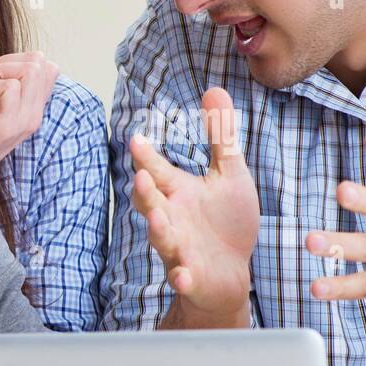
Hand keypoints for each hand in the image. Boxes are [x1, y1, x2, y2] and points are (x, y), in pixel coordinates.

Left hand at [0, 51, 58, 222]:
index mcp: (33, 109)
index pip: (48, 66)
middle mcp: (35, 115)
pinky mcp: (6, 127)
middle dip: (9, 64)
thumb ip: (4, 85)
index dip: (19, 62)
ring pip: (31, 70)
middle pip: (41, 63)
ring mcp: (24, 121)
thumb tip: (8, 60)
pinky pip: (9, 87)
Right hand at [129, 86, 258, 327]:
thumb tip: (214, 88)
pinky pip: (182, 278)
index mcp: (178, 192)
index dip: (146, 157)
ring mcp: (178, 249)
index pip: (157, 170)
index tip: (136, 139)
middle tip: (140, 176)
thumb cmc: (226, 222)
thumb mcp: (228, 175)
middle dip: (144, 191)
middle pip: (150, 203)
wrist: (229, 275)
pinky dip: (181, 277)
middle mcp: (172, 218)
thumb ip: (219, 136)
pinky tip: (183, 276)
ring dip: (158, 231)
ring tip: (158, 220)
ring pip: (162, 239)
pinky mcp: (191, 276)